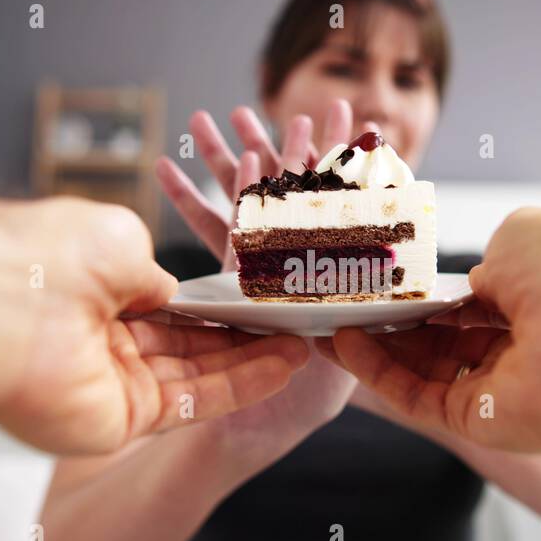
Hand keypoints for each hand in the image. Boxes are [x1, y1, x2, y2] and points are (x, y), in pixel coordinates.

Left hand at [0, 197, 310, 455]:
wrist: (0, 306)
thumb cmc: (51, 258)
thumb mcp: (120, 243)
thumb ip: (154, 274)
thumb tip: (171, 295)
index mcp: (93, 291)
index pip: (166, 305)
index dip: (214, 303)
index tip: (259, 297)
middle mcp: (101, 341)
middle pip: (188, 343)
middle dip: (243, 334)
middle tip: (294, 322)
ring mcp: (112, 384)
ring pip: (198, 374)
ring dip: (253, 361)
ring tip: (303, 344)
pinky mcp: (123, 421)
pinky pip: (194, 403)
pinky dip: (241, 386)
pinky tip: (283, 366)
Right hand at [149, 100, 370, 460]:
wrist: (240, 435)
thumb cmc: (291, 408)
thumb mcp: (333, 367)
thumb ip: (348, 320)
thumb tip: (375, 285)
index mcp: (325, 283)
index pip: (345, 213)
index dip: (354, 168)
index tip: (362, 123)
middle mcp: (290, 271)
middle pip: (295, 197)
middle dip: (292, 151)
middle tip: (293, 105)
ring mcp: (251, 273)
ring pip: (242, 206)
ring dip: (230, 160)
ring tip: (212, 113)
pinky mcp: (214, 282)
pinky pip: (199, 235)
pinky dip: (185, 200)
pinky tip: (165, 167)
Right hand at [327, 207, 540, 451]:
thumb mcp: (516, 240)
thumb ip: (483, 265)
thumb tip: (466, 285)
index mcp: (535, 308)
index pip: (467, 310)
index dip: (421, 300)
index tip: (376, 286)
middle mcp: (521, 356)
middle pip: (439, 345)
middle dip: (388, 327)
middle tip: (339, 306)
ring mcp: (501, 394)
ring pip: (422, 374)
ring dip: (373, 350)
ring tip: (328, 322)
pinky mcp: (482, 424)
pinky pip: (419, 398)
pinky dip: (379, 373)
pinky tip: (345, 343)